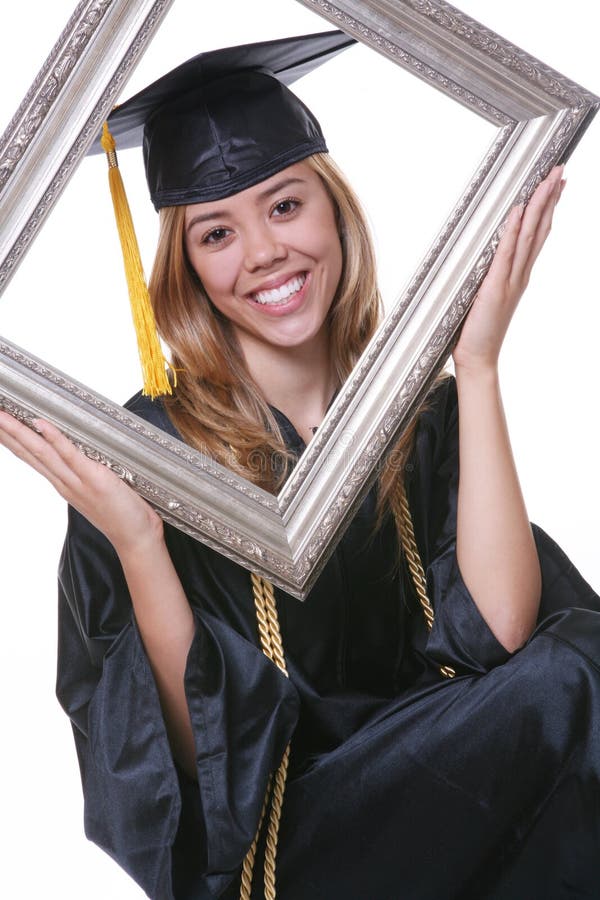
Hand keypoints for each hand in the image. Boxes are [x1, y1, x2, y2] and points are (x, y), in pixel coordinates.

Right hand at [0, 411, 162, 556]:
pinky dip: (56, 439)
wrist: (136, 539)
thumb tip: (82, 455)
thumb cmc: (121, 515)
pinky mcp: (95, 479)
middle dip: (7, 432)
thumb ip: (84, 475)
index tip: (0, 424)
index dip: (13, 440)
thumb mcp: (95, 493)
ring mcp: (77, 482)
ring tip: (2, 415)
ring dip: (21, 432)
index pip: (32, 458)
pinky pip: (72, 456)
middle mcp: (65, 483)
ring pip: (43, 452)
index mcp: (64, 484)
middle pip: (29, 453)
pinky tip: (41, 424)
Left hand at [452, 166, 564, 374]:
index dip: (548, 209)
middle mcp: (519, 275)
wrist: (478, 358)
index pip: (537, 235)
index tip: (557, 185)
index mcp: (519, 276)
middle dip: (550, 198)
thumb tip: (489, 257)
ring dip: (538, 206)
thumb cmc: (479, 330)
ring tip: (548, 180)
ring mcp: (510, 280)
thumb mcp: (489, 297)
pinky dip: (512, 231)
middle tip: (561, 170)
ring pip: (528, 236)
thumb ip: (494, 277)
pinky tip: (518, 211)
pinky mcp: (495, 288)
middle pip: (539, 229)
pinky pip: (505, 254)